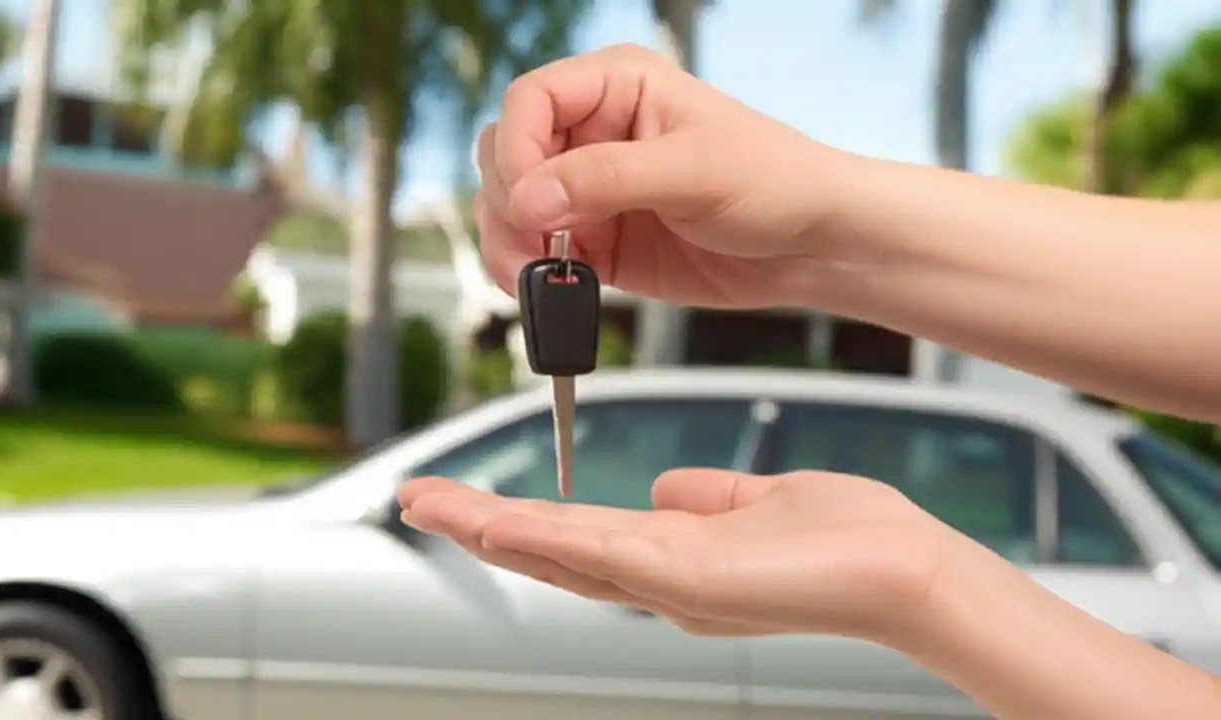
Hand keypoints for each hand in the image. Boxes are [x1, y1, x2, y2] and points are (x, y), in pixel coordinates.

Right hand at [398, 468, 954, 642]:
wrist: (903, 569)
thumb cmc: (848, 538)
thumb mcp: (759, 503)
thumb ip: (708, 499)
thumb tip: (668, 487)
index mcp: (674, 559)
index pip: (577, 536)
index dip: (517, 519)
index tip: (469, 499)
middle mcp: (658, 581)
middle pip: (548, 552)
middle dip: (478, 527)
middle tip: (419, 500)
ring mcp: (664, 584)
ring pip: (555, 555)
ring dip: (485, 530)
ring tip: (428, 505)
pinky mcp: (682, 578)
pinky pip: (594, 555)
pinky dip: (537, 539)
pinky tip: (492, 523)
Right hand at [476, 43, 854, 308]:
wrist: (812, 246)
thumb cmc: (775, 181)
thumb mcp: (692, 171)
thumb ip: (605, 180)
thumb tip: (530, 196)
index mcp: (618, 86)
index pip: (531, 101)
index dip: (517, 149)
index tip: (531, 199)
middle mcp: (594, 132)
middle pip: (507, 155)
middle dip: (509, 201)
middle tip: (535, 243)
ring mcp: (591, 189)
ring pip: (511, 208)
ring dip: (510, 242)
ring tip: (539, 274)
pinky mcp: (598, 241)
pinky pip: (539, 253)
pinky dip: (531, 274)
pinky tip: (551, 288)